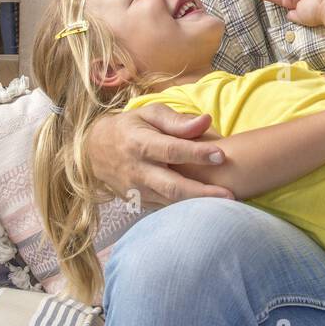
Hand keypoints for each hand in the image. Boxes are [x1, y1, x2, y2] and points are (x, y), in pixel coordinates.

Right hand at [86, 103, 234, 207]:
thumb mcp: (150, 115)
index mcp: (140, 143)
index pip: (171, 150)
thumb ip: (177, 120)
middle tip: (230, 195)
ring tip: (226, 207)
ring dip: (197, 206)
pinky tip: (207, 210)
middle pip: (172, 185)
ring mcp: (136, 190)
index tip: (221, 155)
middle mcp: (137, 170)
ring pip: (169, 201)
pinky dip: (185, 210)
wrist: (94, 152)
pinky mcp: (138, 202)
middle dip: (202, 192)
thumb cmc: (131, 127)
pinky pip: (164, 207)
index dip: (196, 153)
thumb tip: (206, 120)